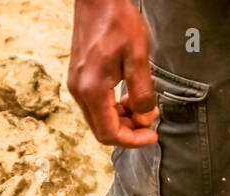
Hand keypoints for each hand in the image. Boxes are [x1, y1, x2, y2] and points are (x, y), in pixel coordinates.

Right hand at [68, 0, 158, 147]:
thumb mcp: (138, 57)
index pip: (109, 133)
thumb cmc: (116, 21)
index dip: (132, 140)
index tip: (152, 135)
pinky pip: (96, 105)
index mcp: (92, 90)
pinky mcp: (79, 78)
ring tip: (143, 107)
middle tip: (150, 122)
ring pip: (99, 119)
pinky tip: (128, 96)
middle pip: (102, 130)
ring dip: (122, 120)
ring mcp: (77, 85)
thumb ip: (142, 92)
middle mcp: (79, 92)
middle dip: (128, 132)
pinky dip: (113, 108)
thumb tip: (145, 118)